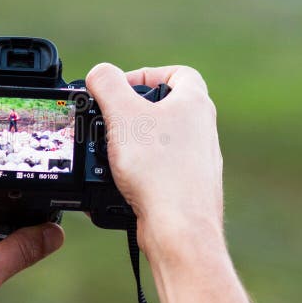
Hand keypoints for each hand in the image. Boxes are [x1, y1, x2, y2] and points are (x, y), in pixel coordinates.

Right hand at [85, 63, 223, 259]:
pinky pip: (158, 171)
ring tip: (110, 154)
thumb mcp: (122, 114)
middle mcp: (202, 131)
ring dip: (133, 144)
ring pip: (161, 142)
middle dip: (133, 113)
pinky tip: (120, 182)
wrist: (179, 229)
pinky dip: (138, 172)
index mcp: (194, 104)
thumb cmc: (158, 170)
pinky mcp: (187, 189)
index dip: (147, 74)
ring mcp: (198, 162)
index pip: (178, 73)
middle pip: (166, 108)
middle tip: (109, 121)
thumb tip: (99, 73)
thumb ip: (107, 85)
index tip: (121, 89)